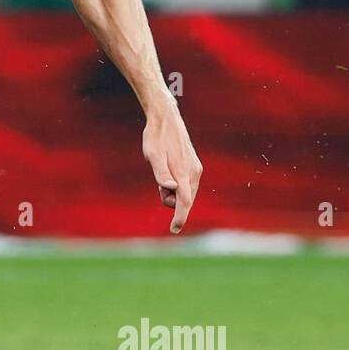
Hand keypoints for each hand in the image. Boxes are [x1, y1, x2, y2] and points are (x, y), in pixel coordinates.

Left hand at [142, 98, 201, 233]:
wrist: (166, 120)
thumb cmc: (156, 138)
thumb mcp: (152, 156)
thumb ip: (161, 174)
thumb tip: (171, 189)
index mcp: (183, 173)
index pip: (184, 201)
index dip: (179, 217)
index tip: (174, 229)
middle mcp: (194, 173)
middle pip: (184, 200)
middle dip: (170, 200)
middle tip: (159, 182)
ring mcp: (196, 169)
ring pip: (185, 193)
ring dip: (173, 192)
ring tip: (162, 171)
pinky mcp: (194, 166)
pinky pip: (186, 185)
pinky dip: (176, 185)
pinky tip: (169, 170)